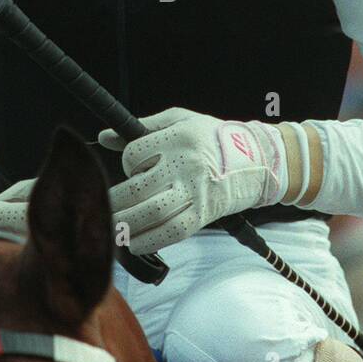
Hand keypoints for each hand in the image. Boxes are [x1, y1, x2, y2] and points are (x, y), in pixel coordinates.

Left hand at [98, 108, 287, 258]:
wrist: (257, 161)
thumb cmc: (214, 138)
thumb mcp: (181, 120)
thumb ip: (143, 126)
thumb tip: (105, 137)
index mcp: (179, 138)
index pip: (135, 154)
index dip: (126, 163)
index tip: (130, 169)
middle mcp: (185, 166)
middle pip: (138, 188)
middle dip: (115, 201)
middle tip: (104, 205)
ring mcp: (195, 192)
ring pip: (153, 213)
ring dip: (127, 223)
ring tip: (114, 225)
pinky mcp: (203, 215)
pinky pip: (173, 232)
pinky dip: (150, 241)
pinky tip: (135, 242)